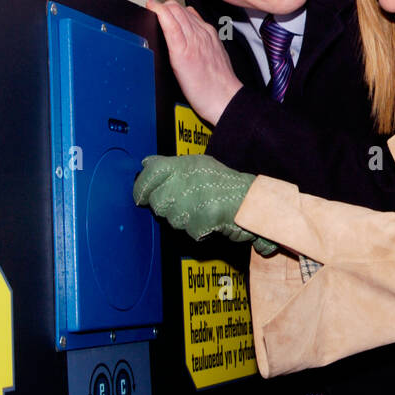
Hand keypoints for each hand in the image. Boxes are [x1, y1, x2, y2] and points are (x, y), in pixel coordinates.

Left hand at [133, 154, 278, 256]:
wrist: (253, 200)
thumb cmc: (225, 184)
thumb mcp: (198, 165)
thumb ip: (170, 166)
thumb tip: (145, 164)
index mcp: (185, 164)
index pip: (151, 172)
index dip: (142, 187)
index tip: (141, 197)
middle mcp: (187, 179)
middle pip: (158, 202)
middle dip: (168, 208)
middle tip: (186, 205)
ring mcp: (194, 200)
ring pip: (173, 219)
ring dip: (185, 220)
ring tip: (203, 210)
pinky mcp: (202, 219)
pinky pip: (190, 231)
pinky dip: (200, 230)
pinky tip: (211, 220)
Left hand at [147, 0, 242, 123]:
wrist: (225, 98)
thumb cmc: (219, 84)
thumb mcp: (215, 56)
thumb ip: (203, 43)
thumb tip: (191, 36)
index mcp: (208, 34)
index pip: (187, 11)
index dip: (171, 9)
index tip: (162, 12)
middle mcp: (201, 33)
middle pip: (179, 8)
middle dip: (163, 6)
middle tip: (153, 10)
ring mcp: (193, 41)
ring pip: (175, 12)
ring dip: (160, 8)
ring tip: (151, 9)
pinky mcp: (183, 52)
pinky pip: (171, 26)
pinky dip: (160, 14)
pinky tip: (152, 9)